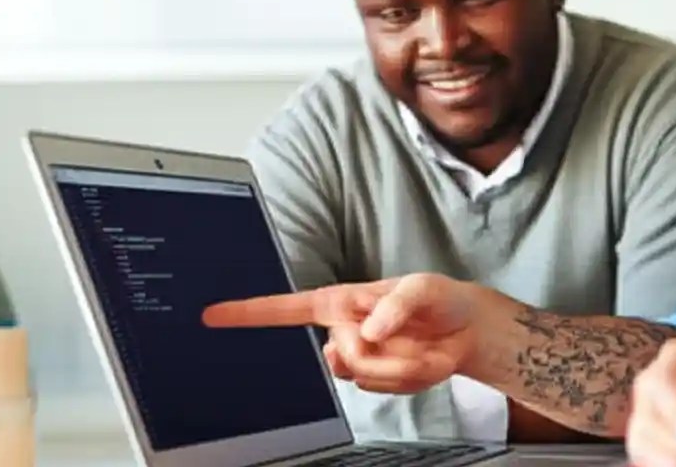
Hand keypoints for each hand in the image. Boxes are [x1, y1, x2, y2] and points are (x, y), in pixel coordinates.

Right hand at [202, 273, 477, 393]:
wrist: (464, 332)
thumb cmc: (436, 299)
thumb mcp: (421, 289)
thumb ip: (394, 305)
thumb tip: (367, 330)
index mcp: (341, 302)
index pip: (286, 310)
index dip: (249, 313)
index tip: (212, 314)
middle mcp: (341, 332)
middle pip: (339, 353)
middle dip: (376, 349)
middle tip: (404, 332)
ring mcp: (357, 360)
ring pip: (362, 374)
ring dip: (398, 362)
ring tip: (417, 344)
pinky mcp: (374, 382)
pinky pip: (381, 388)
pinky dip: (408, 376)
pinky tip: (419, 360)